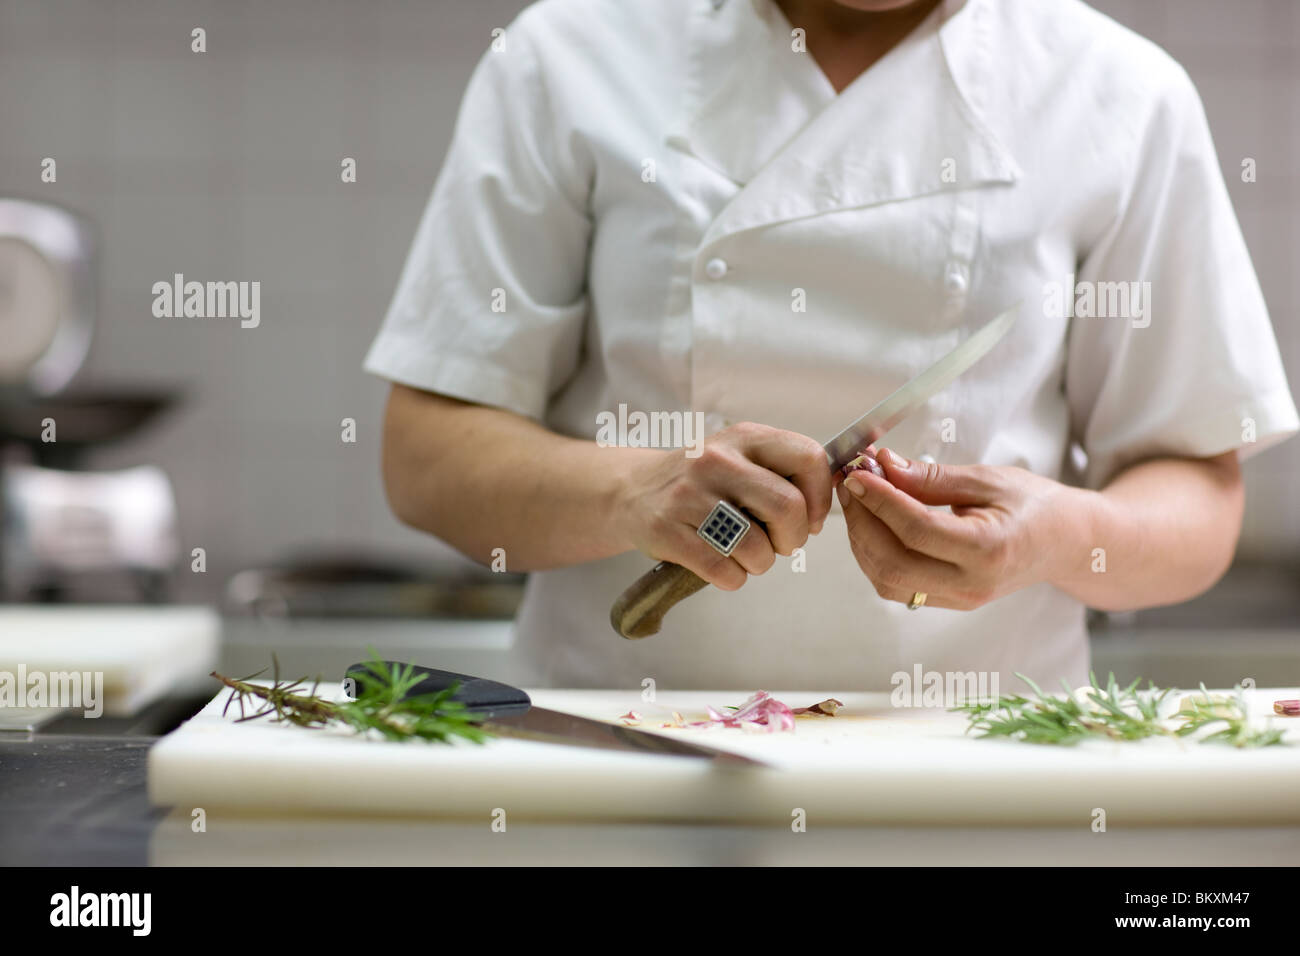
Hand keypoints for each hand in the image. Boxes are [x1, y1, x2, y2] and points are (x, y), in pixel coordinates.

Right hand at [615, 422, 832, 589]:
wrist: (631, 491)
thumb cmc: (700, 482)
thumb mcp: (739, 456)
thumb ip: (782, 472)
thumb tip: (826, 506)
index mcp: (744, 437)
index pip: (809, 458)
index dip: (821, 497)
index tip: (812, 518)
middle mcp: (717, 460)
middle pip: (788, 508)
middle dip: (793, 539)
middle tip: (780, 543)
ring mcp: (689, 495)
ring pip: (757, 547)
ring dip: (761, 563)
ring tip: (745, 553)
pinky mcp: (666, 530)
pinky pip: (723, 570)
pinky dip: (732, 578)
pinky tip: (722, 566)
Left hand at [836, 447, 1085, 608]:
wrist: (1067, 543)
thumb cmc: (1034, 505)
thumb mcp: (988, 479)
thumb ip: (932, 477)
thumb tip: (883, 466)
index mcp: (988, 551)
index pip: (916, 530)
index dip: (878, 500)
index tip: (856, 472)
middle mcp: (971, 584)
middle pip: (892, 561)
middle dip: (861, 520)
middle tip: (850, 483)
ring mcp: (958, 599)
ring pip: (886, 579)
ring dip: (861, 538)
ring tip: (859, 498)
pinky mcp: (948, 601)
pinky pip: (896, 584)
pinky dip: (874, 553)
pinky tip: (873, 522)